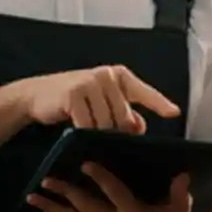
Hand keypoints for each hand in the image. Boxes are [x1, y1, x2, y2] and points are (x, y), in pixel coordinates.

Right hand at [16, 65, 180, 133]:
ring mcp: (90, 83)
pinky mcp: (73, 94)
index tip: (174, 113)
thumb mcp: (102, 103)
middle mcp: (107, 76)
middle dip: (117, 133)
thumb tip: (139, 127)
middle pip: (123, 118)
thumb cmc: (75, 100)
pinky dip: (84, 133)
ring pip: (106, 124)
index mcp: (119, 76)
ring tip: (86, 131)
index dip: (159, 103)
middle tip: (102, 136)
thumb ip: (124, 113)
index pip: (144, 91)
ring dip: (98, 134)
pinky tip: (77, 131)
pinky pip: (87, 126)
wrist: (37, 95)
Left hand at [26, 163, 197, 211]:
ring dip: (52, 208)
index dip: (99, 178)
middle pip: (86, 207)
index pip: (114, 193)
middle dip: (65, 192)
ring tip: (33, 196)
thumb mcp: (180, 210)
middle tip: (47, 179)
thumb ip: (180, 192)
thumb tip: (182, 173)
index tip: (85, 164)